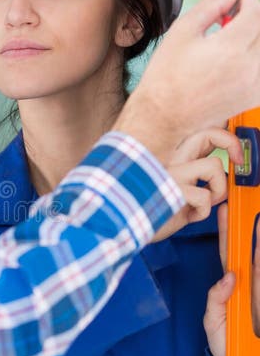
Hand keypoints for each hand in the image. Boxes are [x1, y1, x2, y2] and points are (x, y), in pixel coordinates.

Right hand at [117, 0, 259, 162]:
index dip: (246, 0)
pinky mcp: (253, 97)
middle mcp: (247, 66)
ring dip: (254, 39)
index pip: (254, 11)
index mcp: (230, 47)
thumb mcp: (182, 31)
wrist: (164, 115)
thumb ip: (211, 5)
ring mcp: (253, 84)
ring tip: (233, 43)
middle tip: (232, 21)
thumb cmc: (167, 78)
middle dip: (251, 19)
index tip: (238, 0)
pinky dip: (255, 60)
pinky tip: (238, 61)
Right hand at [153, 128, 241, 242]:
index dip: (223, 137)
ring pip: (214, 165)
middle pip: (208, 134)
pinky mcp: (172, 190)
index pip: (199, 131)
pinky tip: (188, 216)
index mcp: (168, 155)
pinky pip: (205, 196)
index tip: (234, 153)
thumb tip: (217, 170)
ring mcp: (170, 172)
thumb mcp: (165, 186)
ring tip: (205, 201)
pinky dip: (202, 211)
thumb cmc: (143, 208)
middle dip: (231, 145)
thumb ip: (188, 174)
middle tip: (237, 162)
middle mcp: (168, 158)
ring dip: (218, 189)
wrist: (118, 223)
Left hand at [204, 199, 259, 355]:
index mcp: (231, 287)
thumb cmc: (225, 345)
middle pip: (249, 255)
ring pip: (259, 269)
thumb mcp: (213, 321)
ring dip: (258, 251)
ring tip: (258, 230)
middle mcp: (247, 287)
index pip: (229, 255)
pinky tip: (258, 256)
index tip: (225, 212)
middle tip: (251, 214)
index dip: (226, 234)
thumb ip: (217, 298)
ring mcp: (258, 295)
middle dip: (249, 234)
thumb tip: (229, 275)